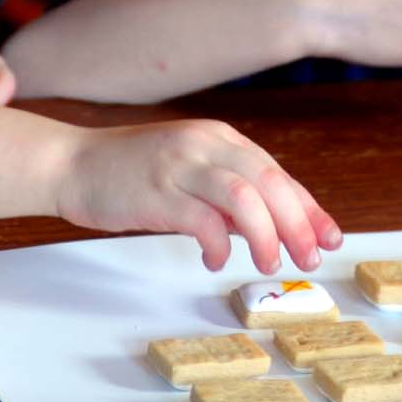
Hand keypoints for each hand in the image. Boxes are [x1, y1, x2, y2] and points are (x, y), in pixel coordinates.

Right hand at [56, 119, 342, 273]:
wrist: (72, 164)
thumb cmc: (131, 174)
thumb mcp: (189, 172)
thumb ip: (228, 195)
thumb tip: (271, 228)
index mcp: (218, 138)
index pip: (276, 173)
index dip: (308, 208)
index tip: (328, 238)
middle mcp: (204, 144)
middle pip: (268, 182)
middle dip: (297, 223)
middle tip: (308, 258)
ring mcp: (179, 165)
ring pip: (243, 196)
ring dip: (265, 234)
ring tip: (269, 263)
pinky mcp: (155, 191)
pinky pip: (201, 218)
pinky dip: (217, 243)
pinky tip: (215, 260)